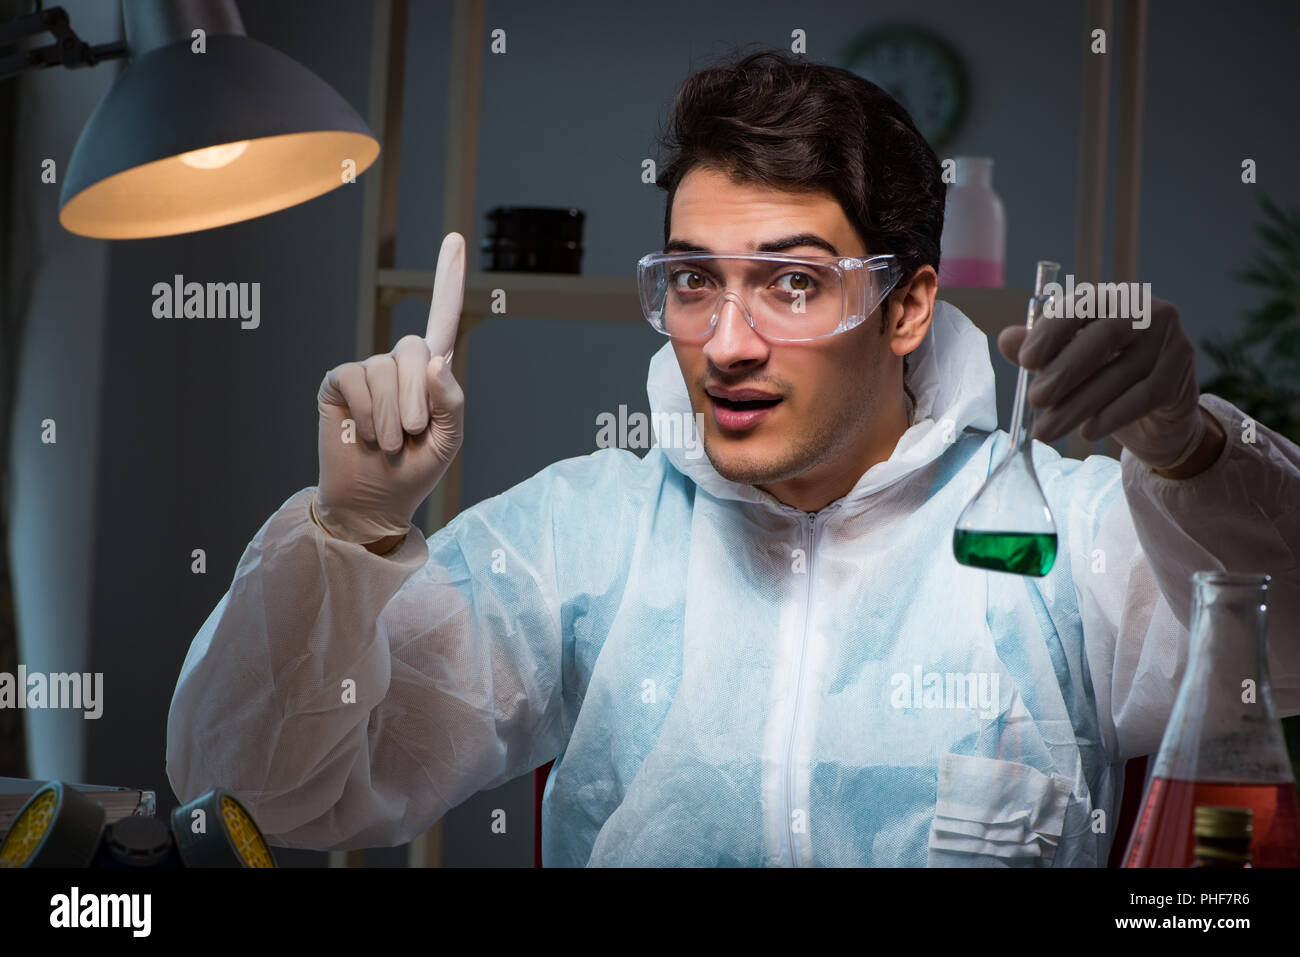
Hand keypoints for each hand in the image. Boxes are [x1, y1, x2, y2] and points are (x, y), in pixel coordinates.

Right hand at [314, 233, 466, 542]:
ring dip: (391, 417)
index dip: (449, 279)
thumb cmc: (416, 469)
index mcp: (432, 373)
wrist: (374, 500)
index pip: (443, 318)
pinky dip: (367, 414)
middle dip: (417, 401)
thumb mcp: (448, 440)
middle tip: (410, 436)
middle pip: (414, 349)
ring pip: (385, 369)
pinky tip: (364, 434)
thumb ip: (451, 401)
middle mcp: (399, 364)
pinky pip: (356, 379)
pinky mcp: (338, 382)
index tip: (456, 238)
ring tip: (388, 443)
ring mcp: (367, 371)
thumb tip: (436, 359)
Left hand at [996, 294, 1204, 468]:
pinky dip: (1111, 416)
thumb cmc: (1105, 380)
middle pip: (1105, 336)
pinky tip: (1086, 433)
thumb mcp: (1069, 364)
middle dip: (1065, 370)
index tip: (1025, 361)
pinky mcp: (1181, 378)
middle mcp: (1149, 312)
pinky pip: (1143, 397)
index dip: (1053, 330)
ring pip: (1120, 373)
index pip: (1084, 303)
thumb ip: (1041, 350)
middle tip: (1035, 400)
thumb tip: (1005, 339)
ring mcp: (1172, 343)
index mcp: (1115, 299)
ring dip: (1078, 406)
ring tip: (1046, 431)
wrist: (1156, 418)